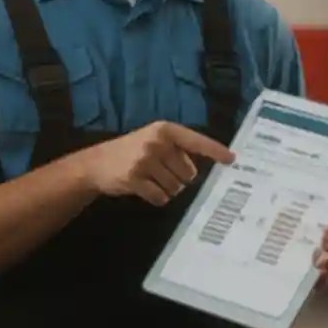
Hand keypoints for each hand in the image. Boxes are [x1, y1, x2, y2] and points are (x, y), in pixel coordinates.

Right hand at [82, 121, 234, 205]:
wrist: (96, 163)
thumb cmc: (131, 151)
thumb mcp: (154, 140)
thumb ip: (178, 149)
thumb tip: (205, 165)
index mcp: (165, 130)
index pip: (196, 141)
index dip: (215, 151)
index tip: (232, 160)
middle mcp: (157, 142)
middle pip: (188, 173)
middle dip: (179, 178)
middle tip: (161, 173)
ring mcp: (145, 160)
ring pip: (176, 187)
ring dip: (167, 189)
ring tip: (150, 179)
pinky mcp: (135, 178)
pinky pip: (160, 197)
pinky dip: (156, 198)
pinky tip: (144, 189)